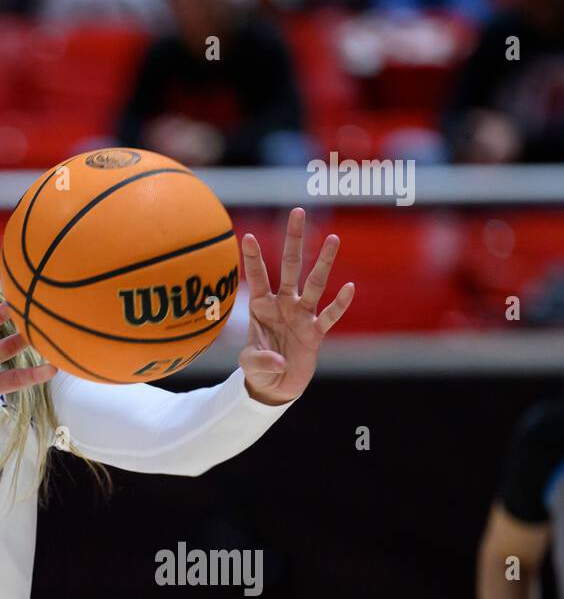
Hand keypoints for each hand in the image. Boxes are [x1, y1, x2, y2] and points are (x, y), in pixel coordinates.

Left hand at [238, 207, 354, 404]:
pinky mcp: (316, 332)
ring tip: (333, 238)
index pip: (257, 277)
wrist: (276, 385)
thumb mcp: (250, 365)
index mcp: (261, 306)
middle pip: (290, 266)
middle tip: (297, 212)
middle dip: (293, 240)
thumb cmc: (258, 368)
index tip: (248, 236)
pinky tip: (350, 287)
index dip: (253, 258)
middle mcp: (283, 304)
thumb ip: (259, 360)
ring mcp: (302, 315)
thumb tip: (278, 361)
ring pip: (315, 284)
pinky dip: (340, 304)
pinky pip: (330, 315)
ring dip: (323, 262)